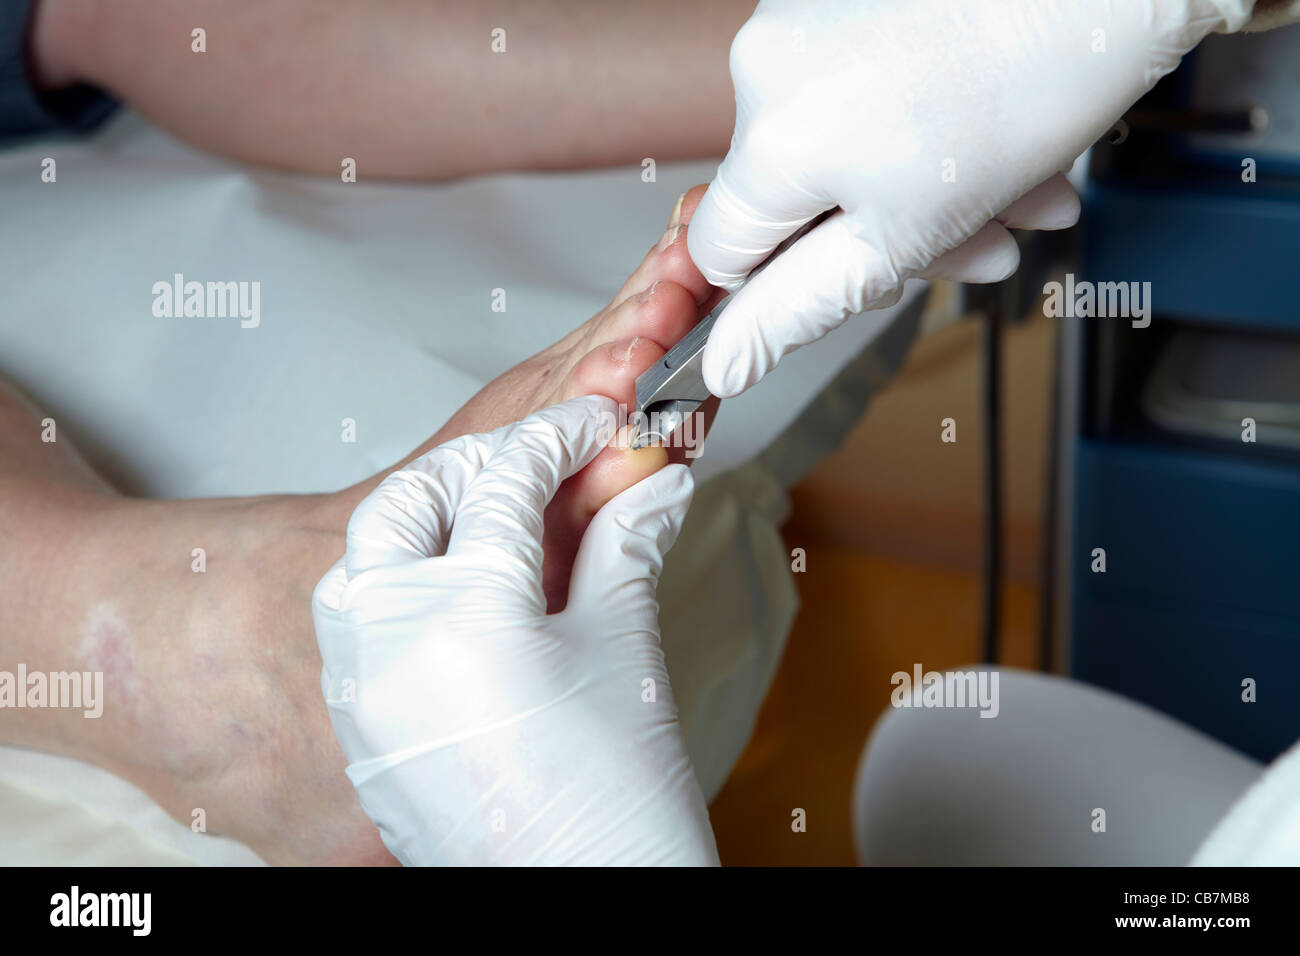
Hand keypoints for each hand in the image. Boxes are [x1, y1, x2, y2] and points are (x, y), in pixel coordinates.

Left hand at [312, 396, 718, 865]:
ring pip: (361, 565)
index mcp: (470, 614)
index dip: (555, 441)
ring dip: (418, 524)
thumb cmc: (618, 791)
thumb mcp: (626, 647)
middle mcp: (394, 645)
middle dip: (470, 469)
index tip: (591, 427)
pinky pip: (356, 629)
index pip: (505, 486)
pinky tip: (457, 597)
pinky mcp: (365, 732)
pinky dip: (399, 588)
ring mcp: (366, 693)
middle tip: (531, 465)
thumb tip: (653, 483)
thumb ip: (626, 546)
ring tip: (485, 524)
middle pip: (404, 505)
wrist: (584, 894)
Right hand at [689, 0, 1255, 396]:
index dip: (793, 280)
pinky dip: (921, 121)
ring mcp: (803, 15)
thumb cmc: (1029, 90)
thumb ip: (802, 306)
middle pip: (793, 195)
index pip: (723, 250)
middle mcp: (764, 64)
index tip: (865, 270)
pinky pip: (861, 83)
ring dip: (926, 187)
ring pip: (839, 142)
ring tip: (1017, 195)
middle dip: (888, 235)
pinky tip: (1001, 142)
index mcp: (771, 139)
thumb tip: (725, 363)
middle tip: (979, 243)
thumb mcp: (905, 237)